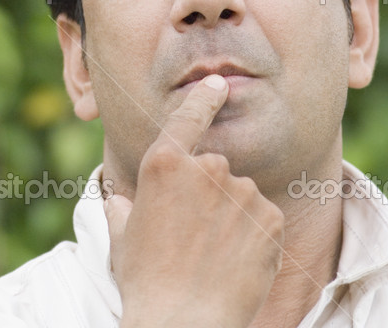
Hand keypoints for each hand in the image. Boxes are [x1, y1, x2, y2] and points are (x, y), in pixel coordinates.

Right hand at [105, 74, 284, 327]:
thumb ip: (122, 211)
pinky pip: (263, 218)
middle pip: (215, 169)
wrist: (185, 320)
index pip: (188, 118)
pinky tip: (236, 263)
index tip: (217, 84)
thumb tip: (118, 202)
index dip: (204, 99)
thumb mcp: (122, 240)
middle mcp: (205, 168)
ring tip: (213, 256)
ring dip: (232, 217)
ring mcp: (241, 191)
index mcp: (164, 164)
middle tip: (193, 236)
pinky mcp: (269, 216)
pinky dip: (254, 236)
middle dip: (209, 195)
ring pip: (241, 196)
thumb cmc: (146, 281)